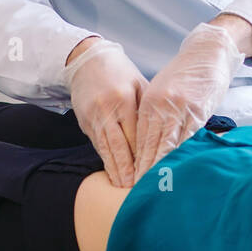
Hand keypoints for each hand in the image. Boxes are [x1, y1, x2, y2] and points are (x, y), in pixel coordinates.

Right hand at [63, 38, 146, 187]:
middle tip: (138, 190)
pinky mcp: (84, 122)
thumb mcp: (139, 85)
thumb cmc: (120, 72)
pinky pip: (97, 145)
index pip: (136, 136)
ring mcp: (93, 118)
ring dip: (116, 171)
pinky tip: (113, 173)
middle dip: (129, 170)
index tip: (154, 172)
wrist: (87, 60)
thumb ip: (148, 108)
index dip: (145, 156)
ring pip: (106, 150)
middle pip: (120, 147)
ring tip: (124, 188)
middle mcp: (107, 111)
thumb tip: (167, 131)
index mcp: (124, 100)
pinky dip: (106, 160)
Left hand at [133, 22, 244, 181]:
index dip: (136, 162)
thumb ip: (155, 116)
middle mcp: (160, 106)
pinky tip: (180, 170)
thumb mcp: (163, 92)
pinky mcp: (197, 109)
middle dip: (144, 170)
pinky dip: (183, 154)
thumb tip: (148, 145)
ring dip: (162, 167)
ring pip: (167, 144)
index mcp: (148, 102)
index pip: (139, 139)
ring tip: (158, 188)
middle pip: (149, 144)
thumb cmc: (185, 75)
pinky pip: (189, 137)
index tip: (131, 182)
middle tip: (139, 193)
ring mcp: (178, 108)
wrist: (207, 52)